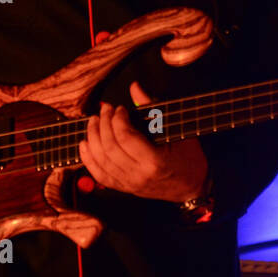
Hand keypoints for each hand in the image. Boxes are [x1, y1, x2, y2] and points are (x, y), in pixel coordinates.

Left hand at [78, 80, 208, 202]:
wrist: (192, 188)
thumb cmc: (188, 158)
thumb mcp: (175, 129)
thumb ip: (152, 108)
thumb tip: (135, 88)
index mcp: (155, 161)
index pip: (126, 137)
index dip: (118, 119)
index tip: (120, 108)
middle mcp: (139, 175)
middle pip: (110, 148)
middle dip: (103, 124)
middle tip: (105, 110)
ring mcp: (129, 184)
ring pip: (101, 161)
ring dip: (93, 138)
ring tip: (94, 122)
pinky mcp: (123, 188)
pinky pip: (99, 175)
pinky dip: (88, 159)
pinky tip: (84, 144)